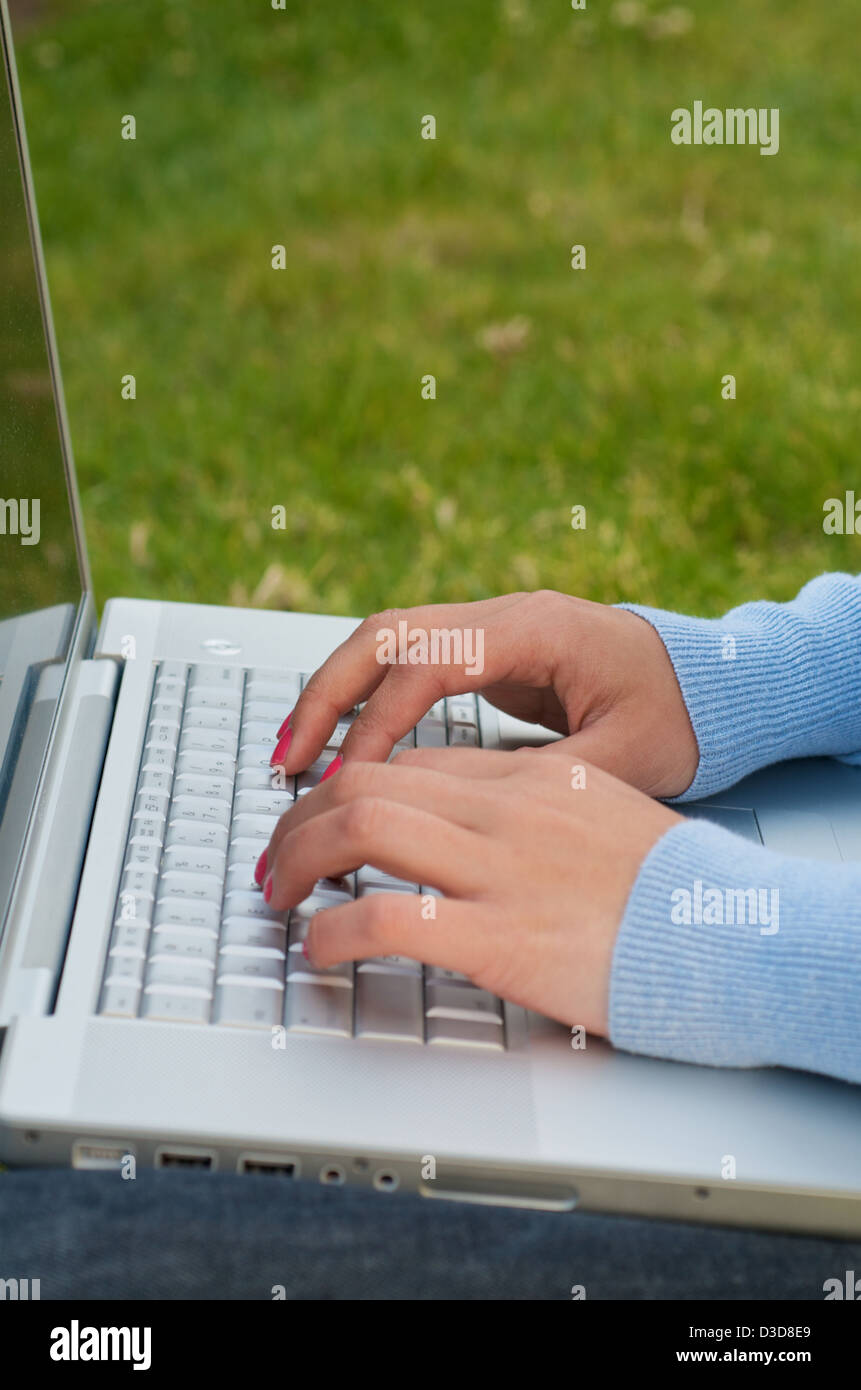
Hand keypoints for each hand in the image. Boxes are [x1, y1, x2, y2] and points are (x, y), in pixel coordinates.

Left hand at [262, 746, 680, 1034]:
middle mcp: (504, 810)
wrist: (731, 929)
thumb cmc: (672, 889)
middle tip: (278, 858)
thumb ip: (535, 812)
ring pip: (361, 826)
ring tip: (280, 893)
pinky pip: (388, 918)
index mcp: (529, 779)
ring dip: (300, 858)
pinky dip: (335, 932)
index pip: (409, 764)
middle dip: (301, 818)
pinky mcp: (502, 936)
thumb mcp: (601, 819)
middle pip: (366, 782)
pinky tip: (320, 949)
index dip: (346, 790)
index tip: (322, 822)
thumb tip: (474, 829)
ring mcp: (500, 868)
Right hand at [271, 591, 698, 798]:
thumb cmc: (679, 715)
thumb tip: (468, 819)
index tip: (347, 784)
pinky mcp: (488, 652)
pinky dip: (364, 696)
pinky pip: (406, 663)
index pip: (426, 666)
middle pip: (385, 634)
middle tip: (286, 758)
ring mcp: (492, 628)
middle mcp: (504, 616)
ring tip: (293, 752)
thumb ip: (549, 782)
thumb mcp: (626, 759)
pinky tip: (342, 741)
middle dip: (326, 694)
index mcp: (535, 630)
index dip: (376, 724)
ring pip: (385, 641)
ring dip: (334, 692)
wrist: (711, 682)